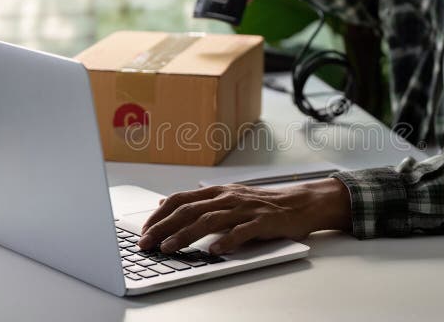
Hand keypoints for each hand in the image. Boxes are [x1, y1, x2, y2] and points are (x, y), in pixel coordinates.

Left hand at [137, 178, 350, 254]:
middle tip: (146, 243)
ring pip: (209, 220)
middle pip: (189, 210)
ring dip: (186, 235)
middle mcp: (228, 198)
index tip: (144, 231)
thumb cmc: (261, 204)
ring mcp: (244, 209)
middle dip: (164, 227)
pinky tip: (214, 251)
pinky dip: (226, 241)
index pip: (180, 200)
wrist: (298, 203)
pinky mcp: (261, 222)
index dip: (159, 215)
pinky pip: (241, 232)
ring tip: (170, 248)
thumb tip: (165, 200)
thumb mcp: (226, 197)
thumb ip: (197, 201)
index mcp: (217, 192)